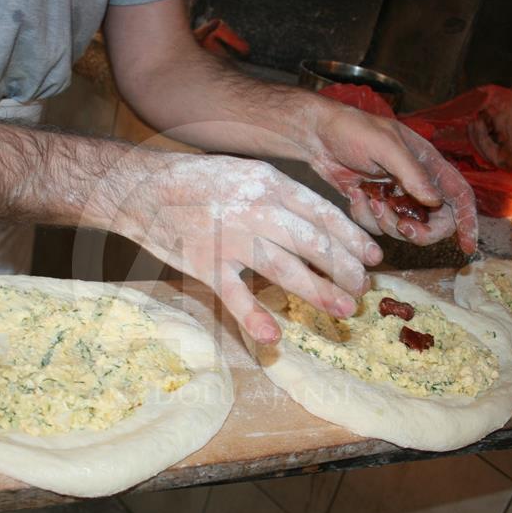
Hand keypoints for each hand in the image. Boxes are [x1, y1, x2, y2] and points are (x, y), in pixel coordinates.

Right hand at [106, 154, 382, 343]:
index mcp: (267, 182)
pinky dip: (255, 318)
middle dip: (344, 270)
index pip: (322, 213)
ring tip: (343, 310)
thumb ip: (278, 196)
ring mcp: (228, 236)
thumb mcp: (243, 174)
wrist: (140, 187)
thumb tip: (318, 226)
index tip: (372, 259)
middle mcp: (254, 207)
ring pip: (285, 268)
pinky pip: (235, 295)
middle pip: (313, 242)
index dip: (352, 239)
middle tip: (362, 291)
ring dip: (319, 292)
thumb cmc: (196, 182)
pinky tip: (275, 338)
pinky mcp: (203, 263)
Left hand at [311, 106, 477, 253]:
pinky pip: (376, 225)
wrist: (317, 135)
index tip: (467, 246)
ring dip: (386, 221)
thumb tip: (435, 201)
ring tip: (369, 198)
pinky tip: (355, 193)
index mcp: (428, 164)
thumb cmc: (353, 130)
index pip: (459, 196)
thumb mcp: (385, 146)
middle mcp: (416, 183)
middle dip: (421, 232)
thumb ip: (411, 173)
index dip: (468, 221)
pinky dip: (364, 215)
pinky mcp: (374, 204)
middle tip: (402, 227)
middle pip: (436, 222)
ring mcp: (395, 196)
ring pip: (403, 228)